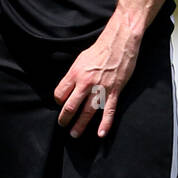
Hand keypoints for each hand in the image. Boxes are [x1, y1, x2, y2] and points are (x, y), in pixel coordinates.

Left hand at [54, 20, 140, 138]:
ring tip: (74, 134)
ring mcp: (100, 88)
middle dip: (64, 118)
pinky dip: (105, 124)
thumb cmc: (100, 49)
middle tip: (63, 125)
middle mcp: (85, 82)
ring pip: (87, 112)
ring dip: (80, 125)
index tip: (61, 104)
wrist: (119, 43)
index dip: (59, 101)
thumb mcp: (80, 59)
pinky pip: (108, 111)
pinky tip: (100, 133)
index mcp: (75, 73)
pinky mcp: (114, 91)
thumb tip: (69, 87)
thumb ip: (74, 75)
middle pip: (70, 106)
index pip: (60, 94)